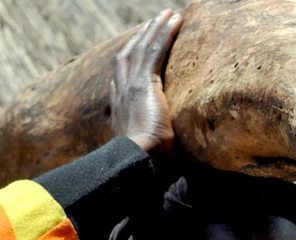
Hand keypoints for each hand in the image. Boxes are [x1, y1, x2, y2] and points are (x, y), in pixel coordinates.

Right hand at [110, 10, 183, 166]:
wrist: (140, 163)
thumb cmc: (147, 167)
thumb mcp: (147, 154)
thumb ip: (151, 147)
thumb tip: (161, 156)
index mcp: (120, 110)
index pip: (122, 79)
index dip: (130, 64)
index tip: (137, 53)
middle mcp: (121, 93)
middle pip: (129, 57)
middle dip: (141, 39)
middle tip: (153, 24)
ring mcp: (131, 86)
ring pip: (142, 48)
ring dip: (154, 29)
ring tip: (167, 15)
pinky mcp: (145, 83)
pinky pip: (156, 51)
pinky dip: (164, 34)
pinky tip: (174, 20)